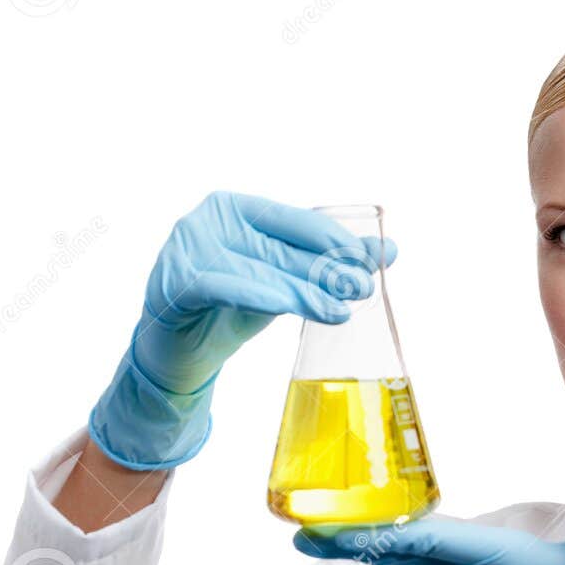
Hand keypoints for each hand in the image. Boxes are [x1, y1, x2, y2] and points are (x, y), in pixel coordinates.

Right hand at [89, 191, 395, 469]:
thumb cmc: (230, 312)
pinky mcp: (175, 283)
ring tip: (340, 309)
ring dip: (302, 289)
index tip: (369, 260)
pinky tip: (293, 307)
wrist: (179, 355)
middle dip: (324, 268)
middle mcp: (207, 221)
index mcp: (233, 209)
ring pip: (258, 268)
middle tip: (362, 287)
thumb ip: (326, 264)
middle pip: (279, 247)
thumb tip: (389, 251)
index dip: (331, 238)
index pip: (292, 219)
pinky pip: (225, 286)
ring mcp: (186, 249)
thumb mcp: (283, 285)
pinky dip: (261, 295)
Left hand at [293, 448, 564, 564]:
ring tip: (327, 531)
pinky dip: (395, 564)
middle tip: (301, 529)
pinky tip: (379, 546)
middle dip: (348, 543)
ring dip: (368, 551)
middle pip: (396, 558)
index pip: (421, 543)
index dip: (371, 536)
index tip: (329, 531)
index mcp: (494, 563)